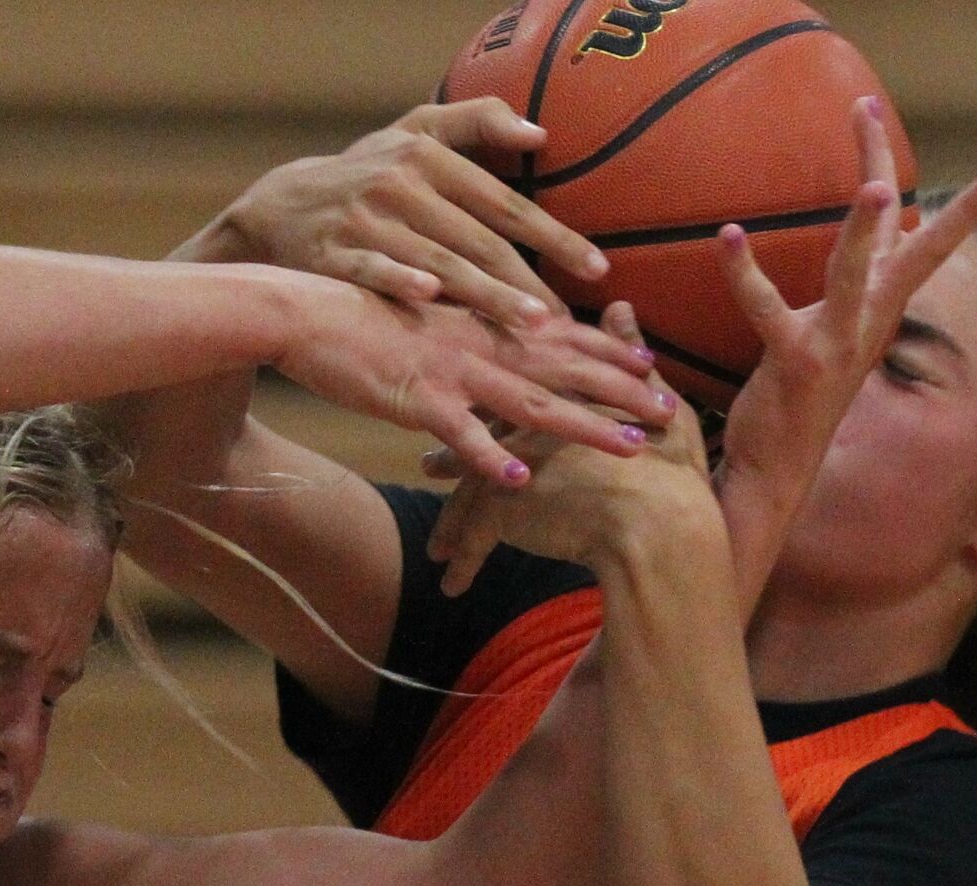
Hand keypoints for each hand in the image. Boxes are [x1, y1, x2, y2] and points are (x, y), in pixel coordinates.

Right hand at [180, 98, 608, 329]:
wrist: (280, 204)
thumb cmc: (367, 174)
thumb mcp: (415, 132)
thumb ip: (477, 122)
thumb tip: (539, 134)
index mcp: (428, 157)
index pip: (503, 203)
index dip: (553, 235)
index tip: (596, 267)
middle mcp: (400, 185)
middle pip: (477, 240)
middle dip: (527, 279)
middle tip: (569, 317)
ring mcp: (365, 220)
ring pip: (436, 261)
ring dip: (485, 294)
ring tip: (529, 325)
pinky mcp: (333, 253)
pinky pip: (372, 271)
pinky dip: (399, 281)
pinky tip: (429, 298)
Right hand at [273, 276, 675, 484]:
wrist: (304, 311)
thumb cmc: (362, 314)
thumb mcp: (427, 315)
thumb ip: (470, 327)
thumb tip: (502, 341)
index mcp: (484, 321)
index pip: (561, 334)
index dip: (610, 350)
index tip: (655, 365)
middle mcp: (480, 343)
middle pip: (564, 368)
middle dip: (621, 391)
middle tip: (672, 412)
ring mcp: (451, 373)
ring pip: (529, 403)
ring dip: (583, 426)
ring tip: (630, 448)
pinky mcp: (415, 399)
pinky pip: (459, 436)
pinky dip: (490, 459)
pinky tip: (520, 482)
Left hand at [423, 302, 710, 595]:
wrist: (659, 522)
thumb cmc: (672, 471)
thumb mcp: (657, 406)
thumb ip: (629, 360)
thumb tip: (619, 306)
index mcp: (557, 400)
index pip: (512, 400)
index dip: (493, 410)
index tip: (473, 414)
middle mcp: (522, 429)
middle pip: (475, 442)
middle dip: (453, 457)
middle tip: (428, 467)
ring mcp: (506, 468)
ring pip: (466, 496)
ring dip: (452, 521)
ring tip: (438, 544)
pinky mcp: (498, 511)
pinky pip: (470, 542)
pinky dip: (461, 563)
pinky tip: (451, 585)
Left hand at [715, 97, 976, 599]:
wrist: (774, 474)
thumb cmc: (793, 398)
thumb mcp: (829, 332)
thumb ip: (843, 291)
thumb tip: (856, 250)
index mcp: (877, 309)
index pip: (905, 232)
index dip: (912, 178)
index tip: (919, 129)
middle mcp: (870, 322)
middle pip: (921, 250)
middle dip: (968, 209)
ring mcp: (838, 343)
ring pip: (857, 274)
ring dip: (865, 231)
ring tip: (874, 187)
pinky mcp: (796, 362)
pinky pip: (768, 309)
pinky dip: (745, 272)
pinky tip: (729, 235)